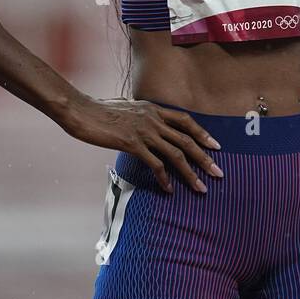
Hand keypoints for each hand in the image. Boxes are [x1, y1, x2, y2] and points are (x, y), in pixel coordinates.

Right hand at [62, 97, 223, 193]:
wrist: (80, 110)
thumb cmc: (99, 111)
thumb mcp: (126, 108)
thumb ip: (140, 116)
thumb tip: (146, 126)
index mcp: (153, 108)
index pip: (185, 120)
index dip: (203, 133)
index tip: (216, 146)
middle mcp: (153, 119)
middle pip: (186, 140)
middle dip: (205, 158)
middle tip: (219, 173)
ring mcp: (144, 131)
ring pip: (175, 154)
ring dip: (190, 173)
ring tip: (201, 188)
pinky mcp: (132, 143)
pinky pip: (154, 164)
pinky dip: (165, 178)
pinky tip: (169, 189)